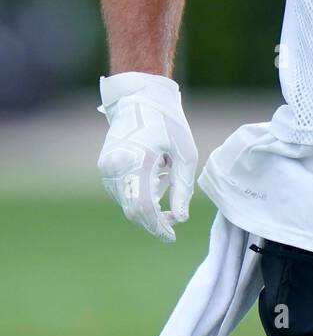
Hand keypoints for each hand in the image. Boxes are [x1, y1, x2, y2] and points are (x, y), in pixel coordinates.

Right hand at [97, 72, 197, 242]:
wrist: (138, 97)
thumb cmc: (168, 122)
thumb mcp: (185, 154)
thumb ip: (182, 188)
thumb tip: (180, 218)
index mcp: (138, 161)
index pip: (143, 208)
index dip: (157, 227)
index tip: (171, 237)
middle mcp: (116, 167)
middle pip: (133, 210)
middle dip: (154, 220)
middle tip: (174, 218)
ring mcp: (106, 168)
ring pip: (126, 202)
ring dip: (148, 204)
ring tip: (166, 177)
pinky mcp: (104, 166)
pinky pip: (121, 191)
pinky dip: (139, 193)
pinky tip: (154, 173)